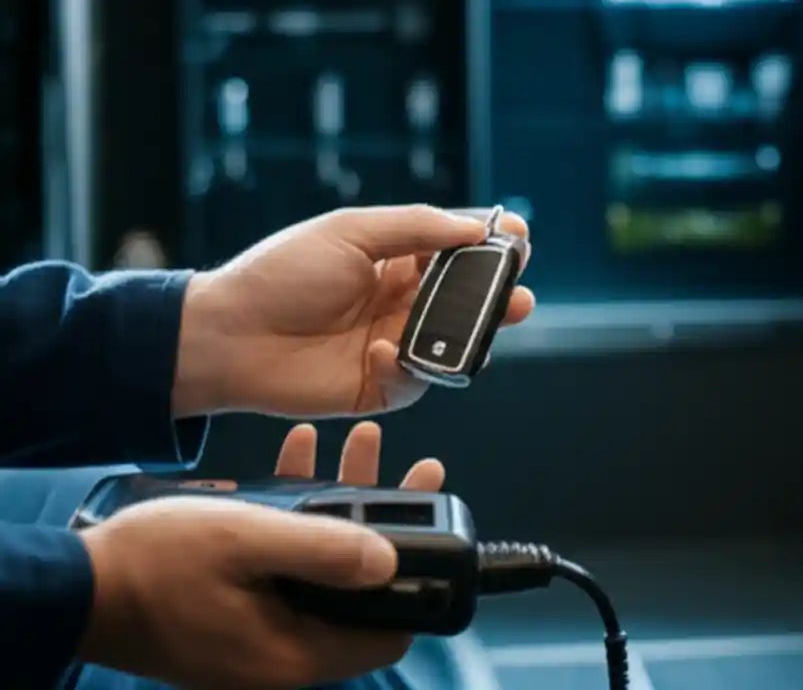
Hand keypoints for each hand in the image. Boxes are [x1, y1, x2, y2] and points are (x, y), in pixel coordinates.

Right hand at [78, 423, 444, 689]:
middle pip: (363, 590)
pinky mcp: (241, 612)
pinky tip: (302, 459)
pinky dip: (301, 518)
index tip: (434, 519)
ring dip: (346, 505)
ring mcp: (263, 633)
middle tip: (412, 464)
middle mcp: (288, 652)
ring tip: (363, 444)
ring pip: (327, 569)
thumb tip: (393, 559)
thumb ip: (325, 550)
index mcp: (299, 652)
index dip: (419, 578)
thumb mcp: (247, 542)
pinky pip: (288, 567)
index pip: (389, 631)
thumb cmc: (157, 564)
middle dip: (389, 520)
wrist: (75, 584)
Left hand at [173, 205, 534, 418]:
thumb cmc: (280, 274)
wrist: (228, 336)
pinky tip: (380, 351)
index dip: (491, 244)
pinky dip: (407, 366)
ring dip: (477, 336)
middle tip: (521, 295)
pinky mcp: (381, 387)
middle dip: (501, 296)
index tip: (518, 238)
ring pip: (454, 344)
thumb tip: (476, 228)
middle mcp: (401, 302)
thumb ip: (415, 228)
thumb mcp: (349, 231)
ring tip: (493, 325)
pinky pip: (416, 379)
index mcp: (395, 259)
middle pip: (469, 300)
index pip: (458, 250)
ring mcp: (395, 345)